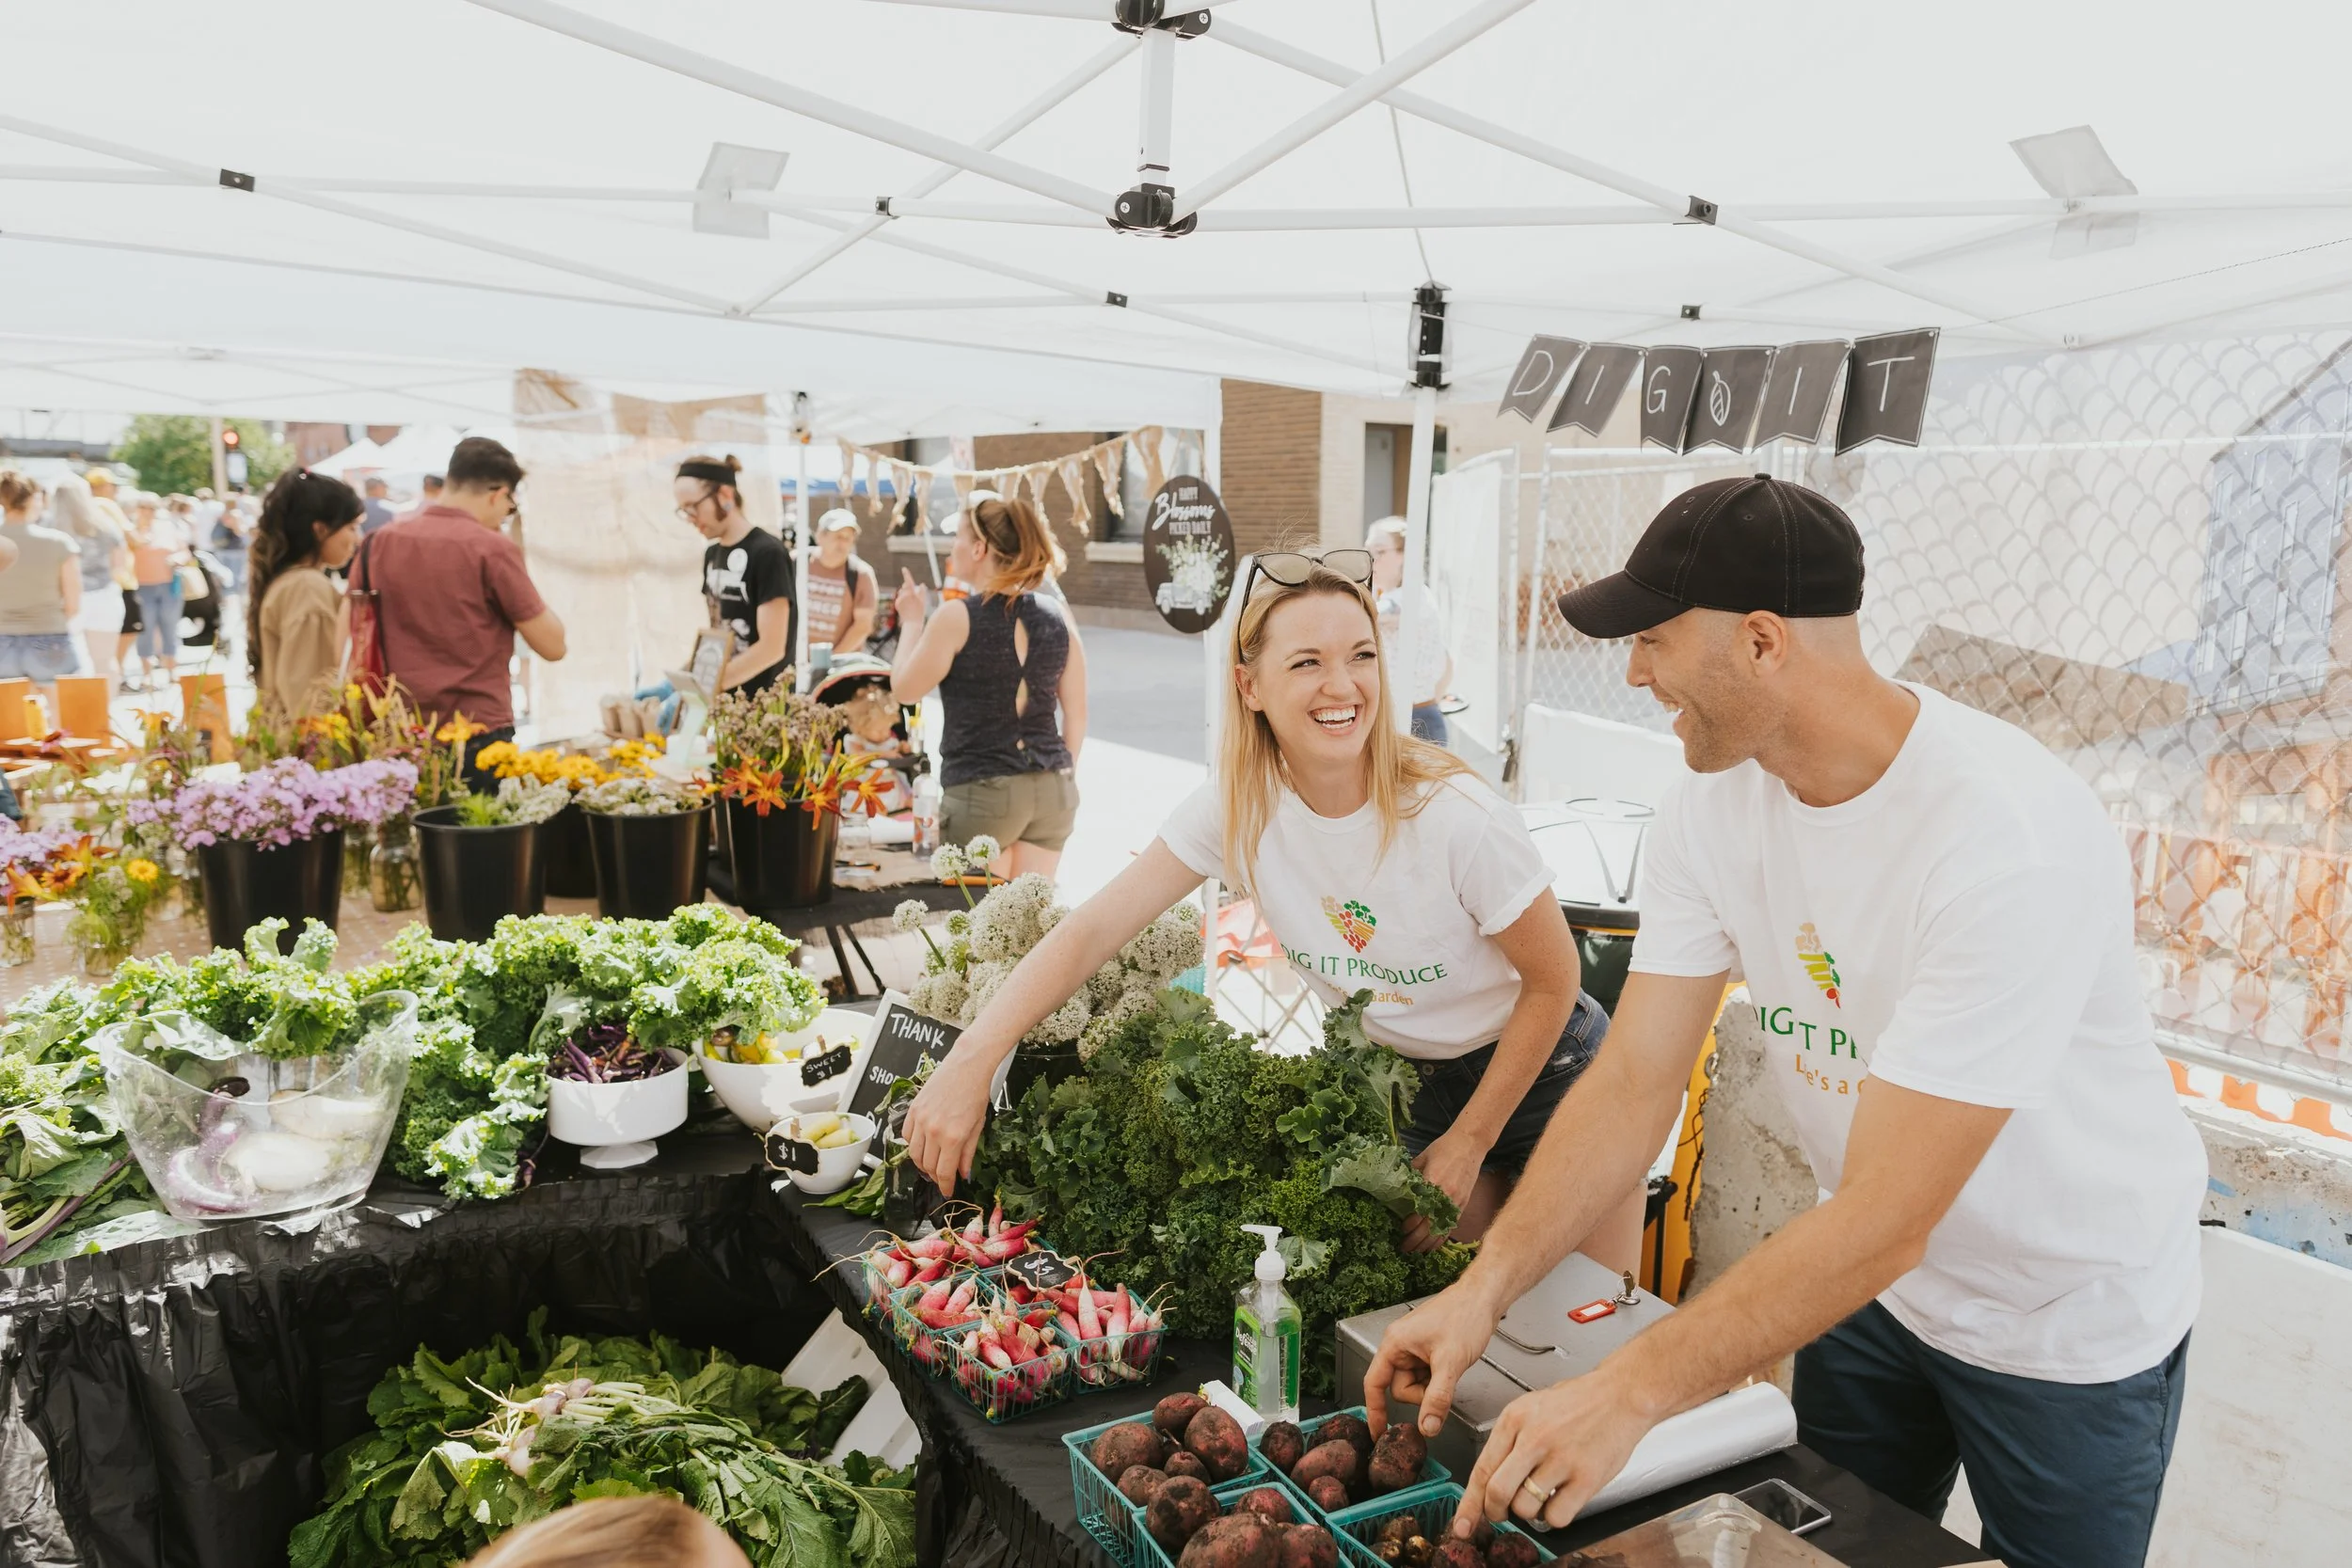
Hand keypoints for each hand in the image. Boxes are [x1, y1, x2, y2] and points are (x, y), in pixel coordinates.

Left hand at [892, 569, 927, 628]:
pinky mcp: (896, 603)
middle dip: (907, 587)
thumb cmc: (920, 612)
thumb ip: (922, 591)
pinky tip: (906, 606)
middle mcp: (904, 596)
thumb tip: (922, 584)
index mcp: (912, 594)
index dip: (906, 574)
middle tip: (913, 594)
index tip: (904, 568)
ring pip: (902, 592)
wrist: (912, 622)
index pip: (908, 581)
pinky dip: (902, 600)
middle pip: (905, 586)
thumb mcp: (923, 601)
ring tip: (910, 603)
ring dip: (905, 594)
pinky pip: (899, 598)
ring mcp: (900, 600)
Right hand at [900, 1046, 996, 1191]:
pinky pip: (907, 1136)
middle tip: (942, 1177)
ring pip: (914, 1154)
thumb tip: (963, 1174)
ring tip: (932, 1164)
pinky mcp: (913, 1110)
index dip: (945, 1186)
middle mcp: (933, 1131)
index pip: (944, 1172)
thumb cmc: (976, 1092)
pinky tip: (923, 1145)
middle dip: (935, 1176)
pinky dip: (913, 1145)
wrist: (966, 1066)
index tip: (947, 1190)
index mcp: (953, 1137)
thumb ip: (968, 1153)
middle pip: (927, 1166)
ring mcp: (920, 1120)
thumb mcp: (978, 1126)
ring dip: (922, 1163)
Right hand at [1362, 1277, 1502, 1438]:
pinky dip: (1438, 1379)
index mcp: (1395, 1343)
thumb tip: (1427, 1427)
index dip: (1375, 1410)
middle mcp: (1400, 1345)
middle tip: (1443, 1381)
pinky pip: (1426, 1376)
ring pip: (1415, 1384)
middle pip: (1400, 1387)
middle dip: (1422, 1394)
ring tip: (1451, 1368)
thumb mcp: (1451, 1363)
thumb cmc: (1465, 1316)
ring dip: (1432, 1386)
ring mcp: (1414, 1347)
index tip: (1377, 1433)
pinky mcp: (1427, 1350)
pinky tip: (1452, 1366)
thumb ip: (1437, 1398)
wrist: (1484, 1298)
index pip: (1374, 1383)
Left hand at [1402, 1128, 1483, 1253]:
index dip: (1408, 1225)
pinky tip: (1431, 1246)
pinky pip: (1450, 1228)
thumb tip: (1394, 1189)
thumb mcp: (1421, 1158)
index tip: (1400, 1229)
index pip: (1418, 1213)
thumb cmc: (1443, 1149)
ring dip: (1427, 1244)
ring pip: (1440, 1232)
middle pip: (1428, 1227)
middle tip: (1402, 1247)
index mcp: (1433, 1184)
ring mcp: (1456, 1203)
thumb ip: (1409, 1176)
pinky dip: (1440, 1240)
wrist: (1469, 1145)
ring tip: (1414, 1251)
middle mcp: (1445, 1197)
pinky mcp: (1462, 1206)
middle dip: (1414, 1241)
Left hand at [1455, 1367, 1655, 1534]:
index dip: (1469, 1503)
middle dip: (1495, 1512)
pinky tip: (1562, 1499)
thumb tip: (1489, 1480)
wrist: (1621, 1394)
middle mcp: (1534, 1438)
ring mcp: (1560, 1459)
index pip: (1482, 1469)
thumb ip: (1510, 1440)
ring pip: (1525, 1508)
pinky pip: (1556, 1517)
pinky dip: (1555, 1517)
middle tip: (1501, 1515)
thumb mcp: (1532, 1407)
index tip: (1462, 1524)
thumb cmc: (1579, 1402)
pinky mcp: (1586, 1478)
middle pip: (1497, 1492)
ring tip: (1543, 1495)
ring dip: (1530, 1512)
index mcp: (1515, 1419)